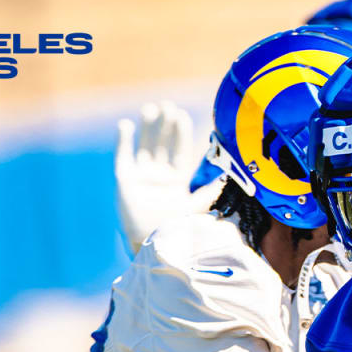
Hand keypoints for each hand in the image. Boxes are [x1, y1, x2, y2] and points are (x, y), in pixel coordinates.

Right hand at [115, 101, 202, 251]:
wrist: (153, 245)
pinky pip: (124, 155)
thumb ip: (209, 192)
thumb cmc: (176, 229)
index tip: (182, 115)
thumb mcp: (196, 208)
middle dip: (165, 125)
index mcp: (177, 179)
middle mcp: (159, 174)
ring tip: (151, 108)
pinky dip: (124, 140)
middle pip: (162, 143)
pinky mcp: (124, 180)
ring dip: (147, 127)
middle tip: (168, 106)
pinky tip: (127, 124)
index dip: (180, 133)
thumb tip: (227, 177)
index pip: (180, 150)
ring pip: (145, 145)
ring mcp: (142, 176)